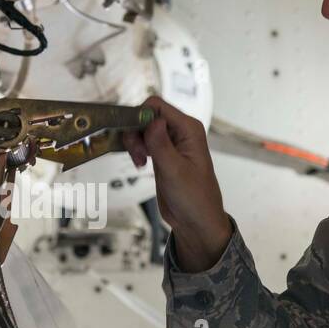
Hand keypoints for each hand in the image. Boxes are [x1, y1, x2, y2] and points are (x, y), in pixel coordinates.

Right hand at [122, 95, 231, 271]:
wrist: (196, 221)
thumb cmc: (194, 199)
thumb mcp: (175, 171)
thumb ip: (161, 144)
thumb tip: (151, 119)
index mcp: (188, 129)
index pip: (156, 106)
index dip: (139, 117)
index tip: (132, 138)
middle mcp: (180, 131)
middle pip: (146, 115)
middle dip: (135, 132)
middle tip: (137, 155)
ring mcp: (171, 142)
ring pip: (142, 128)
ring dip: (134, 142)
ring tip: (139, 162)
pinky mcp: (163, 153)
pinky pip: (144, 141)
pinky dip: (137, 149)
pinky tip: (140, 164)